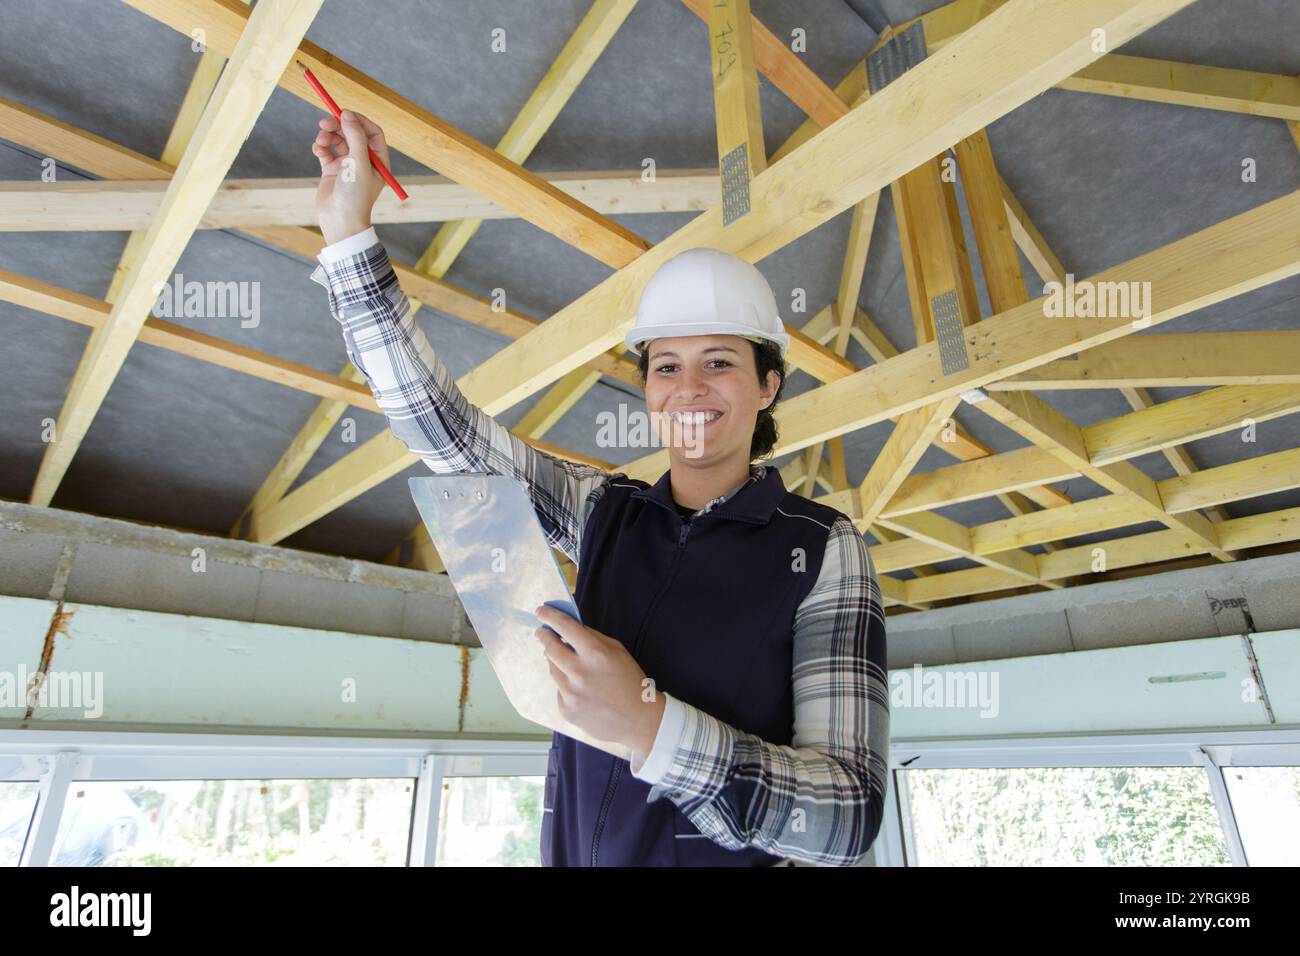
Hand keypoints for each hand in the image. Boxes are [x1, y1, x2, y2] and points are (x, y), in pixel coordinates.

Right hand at [311, 109, 388, 244]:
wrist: (340, 221)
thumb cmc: (355, 195)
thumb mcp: (358, 163)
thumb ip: (355, 136)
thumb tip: (347, 114)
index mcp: (378, 160)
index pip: (372, 132)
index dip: (359, 120)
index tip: (344, 113)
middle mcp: (364, 161)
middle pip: (352, 133)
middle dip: (338, 125)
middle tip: (324, 122)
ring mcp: (347, 166)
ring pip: (337, 140)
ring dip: (327, 136)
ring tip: (320, 140)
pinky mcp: (332, 171)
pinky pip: (326, 151)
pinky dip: (320, 147)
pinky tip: (317, 150)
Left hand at [534, 605, 665, 757]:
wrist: (638, 720)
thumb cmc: (630, 682)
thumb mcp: (617, 651)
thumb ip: (593, 637)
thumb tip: (570, 628)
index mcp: (595, 653)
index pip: (565, 627)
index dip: (550, 616)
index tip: (541, 611)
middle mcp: (579, 672)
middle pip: (550, 648)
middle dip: (544, 637)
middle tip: (542, 633)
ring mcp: (571, 693)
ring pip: (552, 669)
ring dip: (557, 663)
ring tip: (573, 666)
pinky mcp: (566, 709)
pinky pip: (559, 690)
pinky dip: (566, 686)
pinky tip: (582, 691)